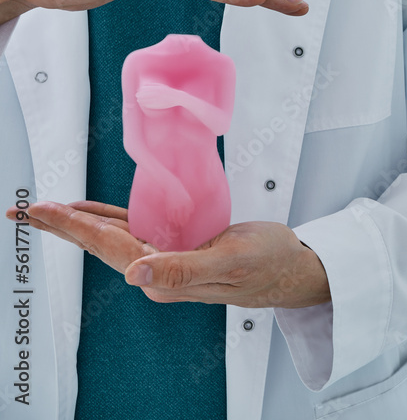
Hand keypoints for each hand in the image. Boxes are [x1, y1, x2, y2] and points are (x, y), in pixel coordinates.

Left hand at [6, 200, 329, 308]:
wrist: (296, 269)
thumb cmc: (271, 263)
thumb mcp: (232, 261)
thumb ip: (184, 270)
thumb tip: (134, 275)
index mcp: (166, 277)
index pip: (109, 247)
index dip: (72, 227)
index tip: (40, 211)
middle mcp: (160, 273)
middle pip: (100, 245)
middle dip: (61, 227)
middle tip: (22, 212)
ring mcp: (169, 262)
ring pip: (113, 239)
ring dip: (79, 225)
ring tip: (48, 212)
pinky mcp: (181, 249)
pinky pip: (136, 233)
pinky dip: (111, 220)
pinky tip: (96, 214)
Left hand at [135, 83, 182, 111]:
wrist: (178, 97)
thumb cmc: (168, 91)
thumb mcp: (162, 86)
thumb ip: (153, 85)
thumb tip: (143, 85)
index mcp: (158, 88)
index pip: (147, 89)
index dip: (141, 91)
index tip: (138, 92)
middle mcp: (159, 94)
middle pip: (146, 95)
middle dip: (140, 96)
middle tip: (137, 96)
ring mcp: (159, 100)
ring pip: (148, 100)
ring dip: (142, 101)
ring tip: (139, 101)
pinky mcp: (160, 105)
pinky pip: (151, 105)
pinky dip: (146, 105)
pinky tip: (144, 104)